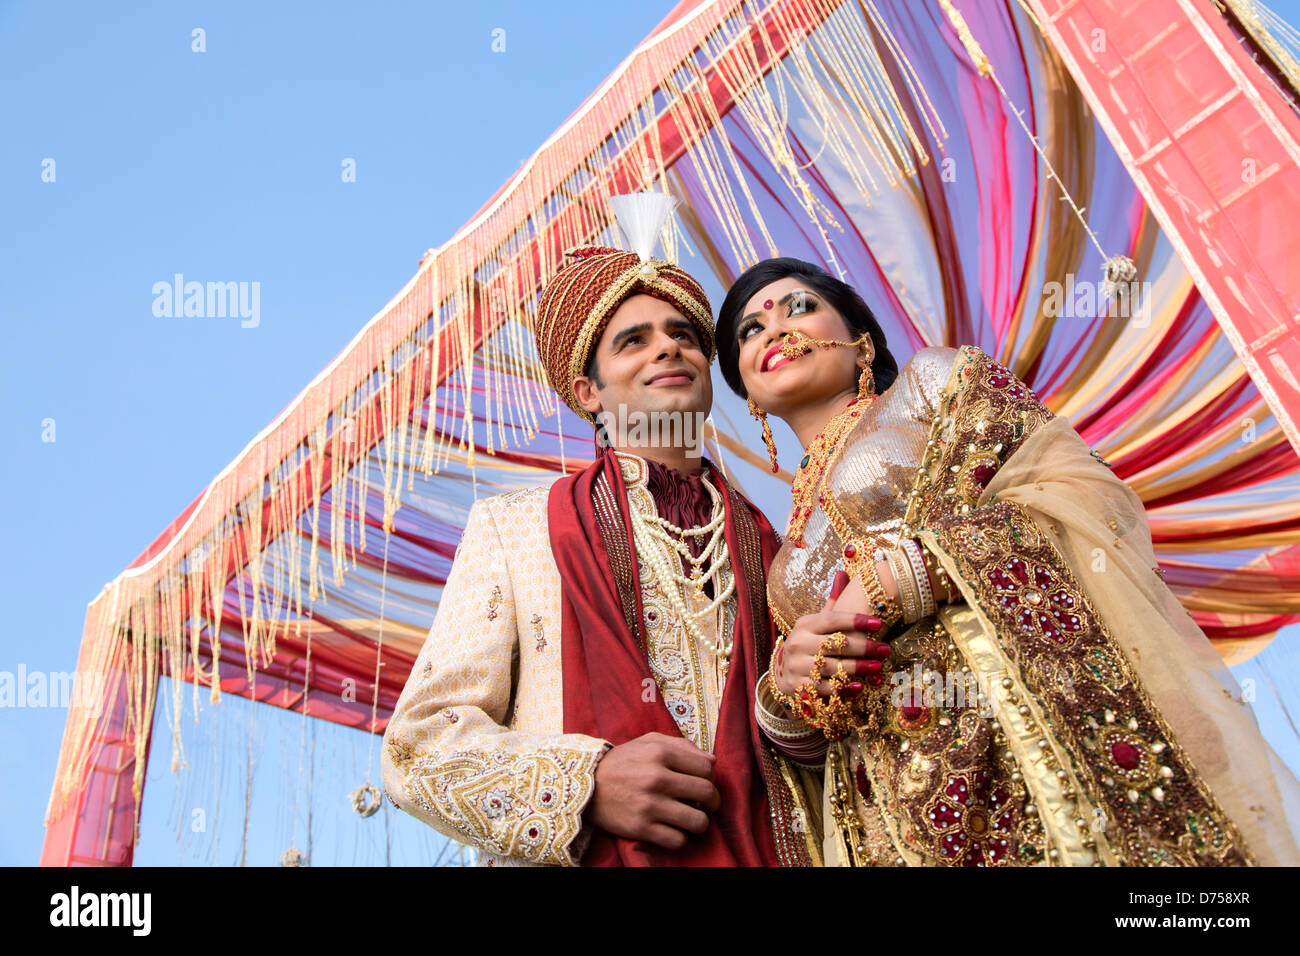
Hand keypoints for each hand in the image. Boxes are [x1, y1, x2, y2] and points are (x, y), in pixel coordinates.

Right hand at [588, 732, 720, 849]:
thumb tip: (712, 761)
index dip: (711, 777)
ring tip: (692, 818)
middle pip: (707, 793)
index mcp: (661, 753)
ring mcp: (650, 805)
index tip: (705, 782)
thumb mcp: (649, 742)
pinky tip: (673, 828)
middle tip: (708, 804)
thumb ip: (681, 745)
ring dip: (701, 822)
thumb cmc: (623, 761)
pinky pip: (678, 840)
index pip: (707, 768)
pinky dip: (680, 837)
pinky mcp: (642, 829)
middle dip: (713, 801)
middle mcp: (657, 778)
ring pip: (698, 821)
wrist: (586, 786)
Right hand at [774, 571, 890, 698]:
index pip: (833, 619)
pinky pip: (825, 688)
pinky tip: (859, 686)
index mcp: (804, 624)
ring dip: (859, 668)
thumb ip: (832, 604)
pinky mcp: (797, 686)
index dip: (856, 620)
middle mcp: (798, 643)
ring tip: (878, 667)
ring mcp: (796, 665)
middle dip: (864, 647)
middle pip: (836, 644)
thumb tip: (843, 574)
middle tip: (885, 650)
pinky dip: (843, 689)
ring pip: (833, 667)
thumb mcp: (816, 623)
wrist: (782, 671)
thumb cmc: (809, 643)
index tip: (878, 623)